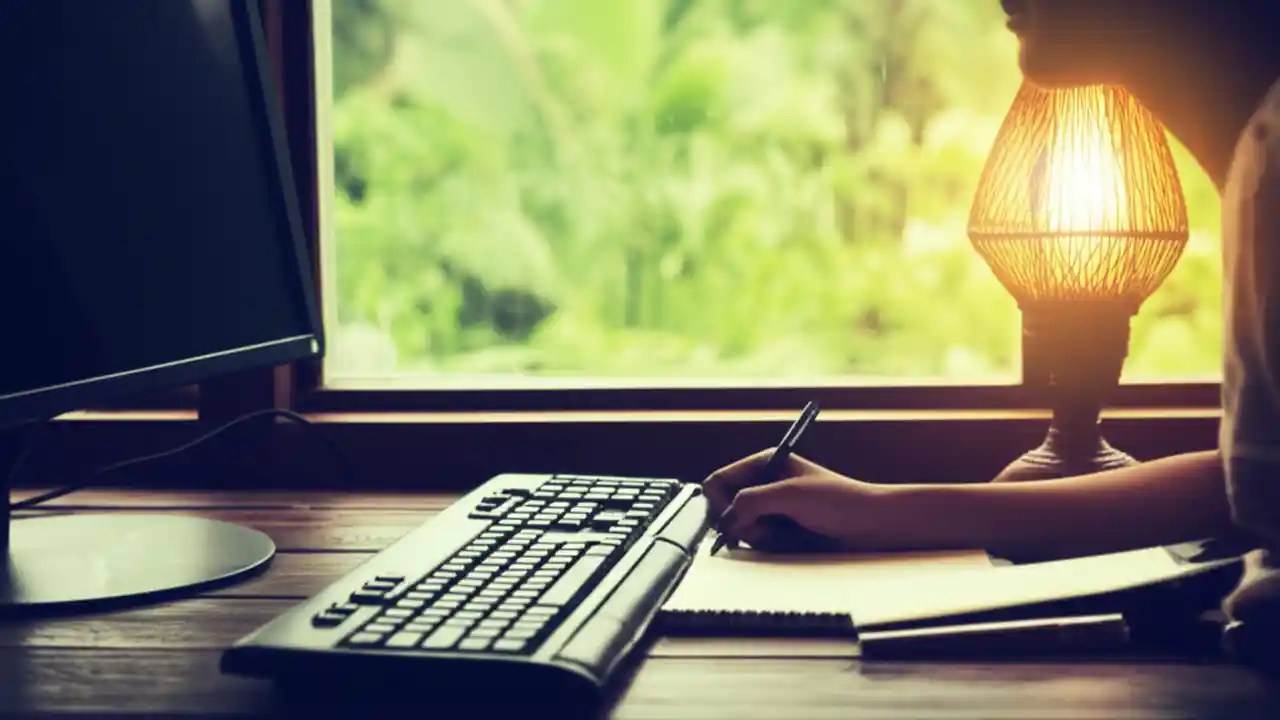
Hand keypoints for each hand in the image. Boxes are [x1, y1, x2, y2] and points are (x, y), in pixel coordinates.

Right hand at [701, 450, 891, 552]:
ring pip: (739, 528)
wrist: (871, 525)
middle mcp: (763, 484)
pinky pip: (756, 542)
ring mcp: (770, 508)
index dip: (719, 502)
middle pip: (724, 508)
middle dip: (741, 522)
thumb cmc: (840, 500)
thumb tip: (726, 519)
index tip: (733, 518)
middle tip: (764, 527)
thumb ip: (752, 501)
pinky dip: (768, 545)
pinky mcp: (778, 530)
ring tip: (785, 533)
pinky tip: (790, 541)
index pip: (718, 481)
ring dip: (757, 535)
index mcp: (763, 464)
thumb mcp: (791, 494)